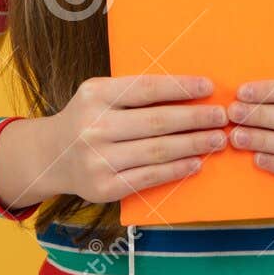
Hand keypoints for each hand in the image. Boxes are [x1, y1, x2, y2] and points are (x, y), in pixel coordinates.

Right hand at [40, 75, 229, 205]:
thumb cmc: (88, 118)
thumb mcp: (101, 94)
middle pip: (157, 121)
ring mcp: (97, 159)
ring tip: (217, 140)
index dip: (181, 87)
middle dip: (196, 118)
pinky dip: (177, 170)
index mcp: (96, 95)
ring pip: (158, 151)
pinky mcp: (103, 187)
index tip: (209, 87)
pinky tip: (196, 163)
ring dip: (194, 145)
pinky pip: (149, 177)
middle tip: (222, 117)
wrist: (51, 156)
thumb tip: (190, 90)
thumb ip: (135, 92)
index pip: (147, 88)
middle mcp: (94, 127)